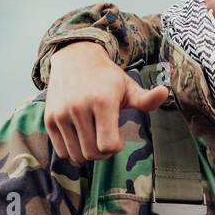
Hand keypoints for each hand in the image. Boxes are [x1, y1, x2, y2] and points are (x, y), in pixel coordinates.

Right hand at [45, 42, 167, 162]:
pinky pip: (61, 151)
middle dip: (103, 153)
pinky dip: (72, 150)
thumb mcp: (129, 87)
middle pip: (93, 154)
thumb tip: (165, 92)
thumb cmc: (107, 78)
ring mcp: (61, 114)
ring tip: (93, 138)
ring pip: (76, 156)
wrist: (75, 58)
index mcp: (102, 101)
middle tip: (106, 139)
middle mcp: (79, 108)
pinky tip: (79, 136)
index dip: (116, 146)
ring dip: (88, 153)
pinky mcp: (49, 119)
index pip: (109, 146)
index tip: (118, 136)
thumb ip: (147, 99)